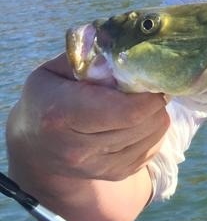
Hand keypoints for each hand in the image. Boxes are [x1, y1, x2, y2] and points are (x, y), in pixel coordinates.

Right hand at [6, 54, 168, 184]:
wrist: (36, 144)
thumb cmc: (49, 96)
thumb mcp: (56, 70)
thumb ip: (90, 56)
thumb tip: (128, 45)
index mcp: (62, 115)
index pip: (128, 111)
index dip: (149, 94)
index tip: (150, 80)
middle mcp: (77, 149)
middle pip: (145, 123)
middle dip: (156, 101)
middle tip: (149, 88)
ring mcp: (97, 167)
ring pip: (154, 136)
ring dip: (156, 116)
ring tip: (140, 103)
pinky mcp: (114, 175)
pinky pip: (152, 150)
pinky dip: (152, 132)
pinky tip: (136, 122)